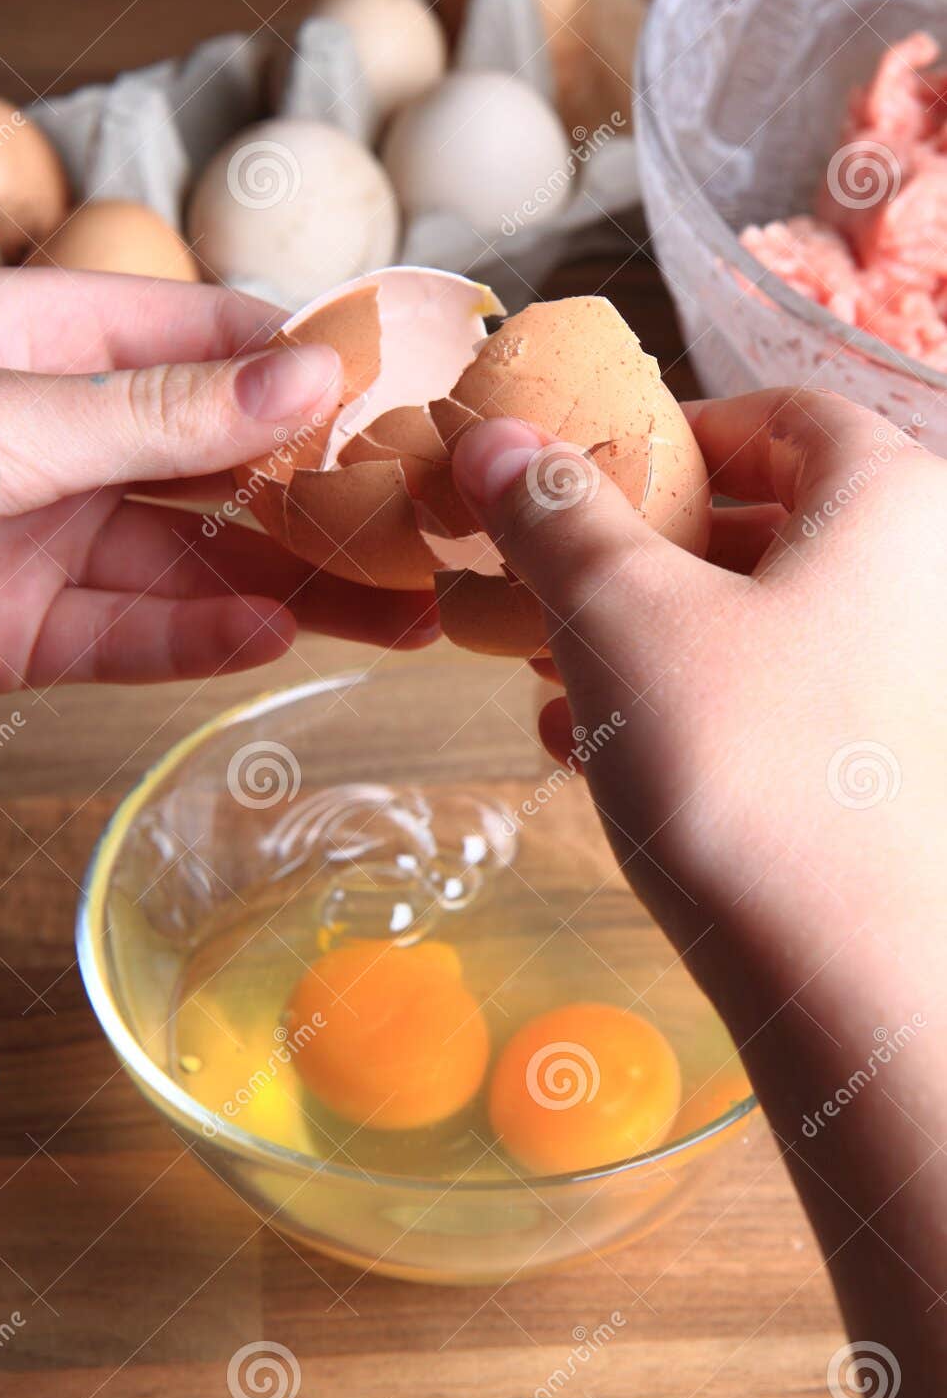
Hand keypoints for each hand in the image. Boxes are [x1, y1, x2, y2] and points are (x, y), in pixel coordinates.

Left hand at [0, 267, 437, 720]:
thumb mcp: (3, 419)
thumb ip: (161, 414)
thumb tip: (309, 372)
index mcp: (40, 336)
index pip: (208, 338)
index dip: (307, 366)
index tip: (406, 401)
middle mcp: (49, 434)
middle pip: (215, 461)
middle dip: (315, 495)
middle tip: (419, 532)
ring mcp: (35, 536)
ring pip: (188, 559)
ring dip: (284, 584)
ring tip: (389, 612)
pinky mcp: (14, 632)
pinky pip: (128, 633)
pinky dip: (198, 641)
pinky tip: (275, 641)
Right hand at [453, 389, 946, 1396]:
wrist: (851, 981)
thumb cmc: (745, 764)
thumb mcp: (621, 614)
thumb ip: (555, 515)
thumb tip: (494, 438)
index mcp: (891, 505)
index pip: (785, 416)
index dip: (677, 428)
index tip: (586, 468)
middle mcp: (923, 586)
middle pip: (772, 522)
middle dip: (647, 547)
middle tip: (550, 576)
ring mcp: (912, 687)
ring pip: (767, 623)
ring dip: (653, 633)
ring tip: (551, 672)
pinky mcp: (889, 775)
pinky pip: (781, 705)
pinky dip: (690, 707)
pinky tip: (595, 751)